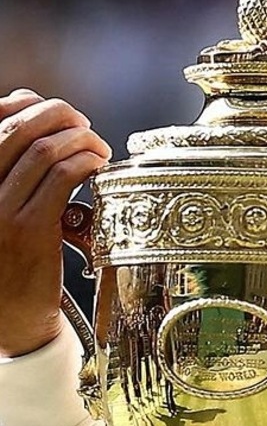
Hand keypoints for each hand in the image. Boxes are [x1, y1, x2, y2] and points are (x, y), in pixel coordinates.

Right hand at [0, 91, 111, 357]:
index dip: (23, 103)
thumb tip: (28, 107)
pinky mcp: (29, 231)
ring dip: (80, 139)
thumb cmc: (9, 261)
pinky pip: (61, 177)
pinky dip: (85, 162)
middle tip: (82, 123)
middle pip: (17, 127)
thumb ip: (10, 169)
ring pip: (43, 149)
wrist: (10, 321)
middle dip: (57, 115)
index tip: (49, 108)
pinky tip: (97, 167)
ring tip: (96, 147)